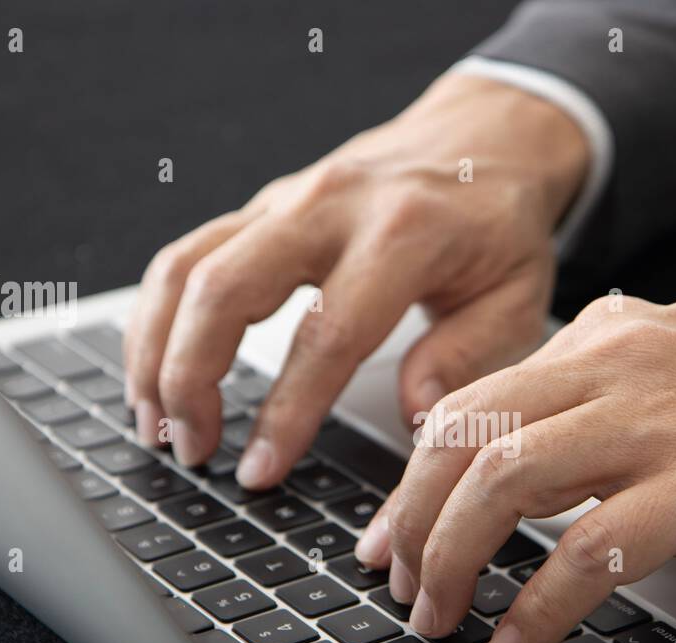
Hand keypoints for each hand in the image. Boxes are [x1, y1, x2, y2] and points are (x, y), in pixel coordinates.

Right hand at [123, 73, 588, 486]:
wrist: (483, 140)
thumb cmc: (500, 225)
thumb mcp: (520, 297)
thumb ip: (468, 357)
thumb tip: (414, 414)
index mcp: (403, 234)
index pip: (326, 336)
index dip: (286, 413)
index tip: (260, 470)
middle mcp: (330, 207)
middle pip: (224, 289)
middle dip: (189, 379)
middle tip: (190, 450)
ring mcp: (284, 200)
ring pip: (185, 266)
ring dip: (155, 350)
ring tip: (155, 423)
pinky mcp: (260, 208)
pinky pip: (185, 255)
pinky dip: (157, 317)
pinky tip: (156, 370)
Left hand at [355, 297, 675, 642]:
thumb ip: (601, 396)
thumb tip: (520, 457)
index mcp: (608, 336)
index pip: (472, 400)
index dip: (413, 478)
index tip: (392, 535)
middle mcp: (620, 366)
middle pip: (465, 436)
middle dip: (413, 522)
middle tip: (402, 583)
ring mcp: (662, 423)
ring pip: (506, 481)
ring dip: (456, 559)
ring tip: (443, 617)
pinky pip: (590, 550)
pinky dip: (540, 604)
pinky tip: (520, 639)